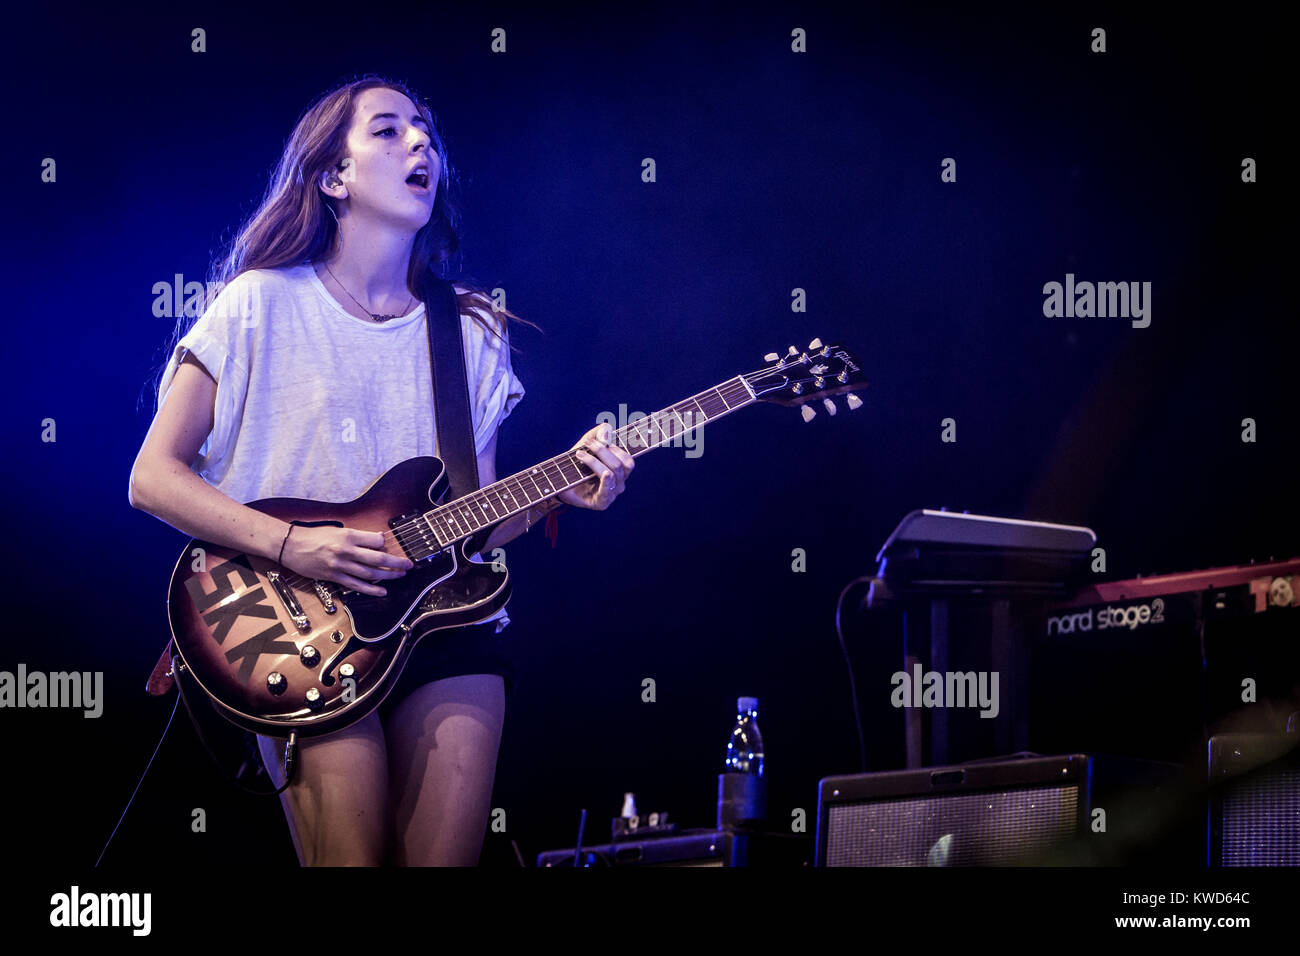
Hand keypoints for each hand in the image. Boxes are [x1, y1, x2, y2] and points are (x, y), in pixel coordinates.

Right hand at [279, 524, 413, 596]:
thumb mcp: (337, 530)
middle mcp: (346, 550)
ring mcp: (340, 565)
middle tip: (408, 565)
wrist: (290, 546)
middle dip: (396, 562)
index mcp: (347, 536)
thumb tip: (378, 539)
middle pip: (377, 558)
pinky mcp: (334, 577)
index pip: (375, 541)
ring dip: (388, 575)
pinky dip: (371, 589)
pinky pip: (356, 585)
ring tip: (400, 575)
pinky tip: (382, 591)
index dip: (385, 544)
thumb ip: (357, 536)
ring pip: (370, 573)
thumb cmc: (313, 536)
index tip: (389, 545)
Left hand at [561, 422, 634, 510]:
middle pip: (620, 464)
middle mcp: (619, 483)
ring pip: (612, 472)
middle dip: (603, 450)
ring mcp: (612, 494)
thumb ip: (599, 433)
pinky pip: (607, 487)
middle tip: (587, 443)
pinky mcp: (602, 502)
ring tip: (579, 454)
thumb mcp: (587, 444)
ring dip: (595, 459)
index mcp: (620, 471)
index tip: (605, 437)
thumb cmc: (576, 464)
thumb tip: (607, 431)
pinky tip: (596, 468)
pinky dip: (601, 474)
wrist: (559, 483)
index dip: (620, 447)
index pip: (629, 460)